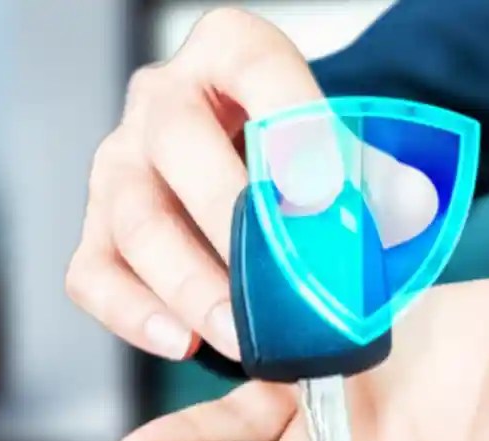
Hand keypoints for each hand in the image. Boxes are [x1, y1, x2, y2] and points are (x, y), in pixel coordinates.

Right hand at [68, 7, 435, 360]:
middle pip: (175, 144)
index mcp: (226, 53)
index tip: (326, 183)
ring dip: (188, 284)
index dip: (292, 120)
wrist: (251, 171)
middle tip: (276, 278)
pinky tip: (180, 340)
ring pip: (133, 220)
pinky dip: (134, 314)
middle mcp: (160, 100)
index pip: (256, 68)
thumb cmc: (294, 158)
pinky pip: (94, 274)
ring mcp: (119, 166)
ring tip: (237, 333)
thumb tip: (394, 217)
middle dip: (229, 217)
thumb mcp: (338, 144)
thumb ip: (365, 173)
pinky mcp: (97, 231)